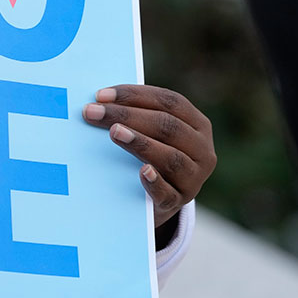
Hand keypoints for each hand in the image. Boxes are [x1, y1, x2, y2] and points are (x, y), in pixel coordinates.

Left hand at [83, 85, 215, 228]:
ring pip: (170, 157)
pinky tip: (142, 171)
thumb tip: (99, 101)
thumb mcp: (153, 134)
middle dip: (127, 115)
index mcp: (198, 124)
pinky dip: (155, 181)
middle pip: (167, 126)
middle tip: (94, 113)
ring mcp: (194, 178)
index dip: (134, 95)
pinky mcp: (179, 202)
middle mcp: (202, 149)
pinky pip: (167, 192)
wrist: (158, 201)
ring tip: (114, 132)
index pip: (169, 102)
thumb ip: (137, 116)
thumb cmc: (151, 155)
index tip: (100, 95)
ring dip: (140, 142)